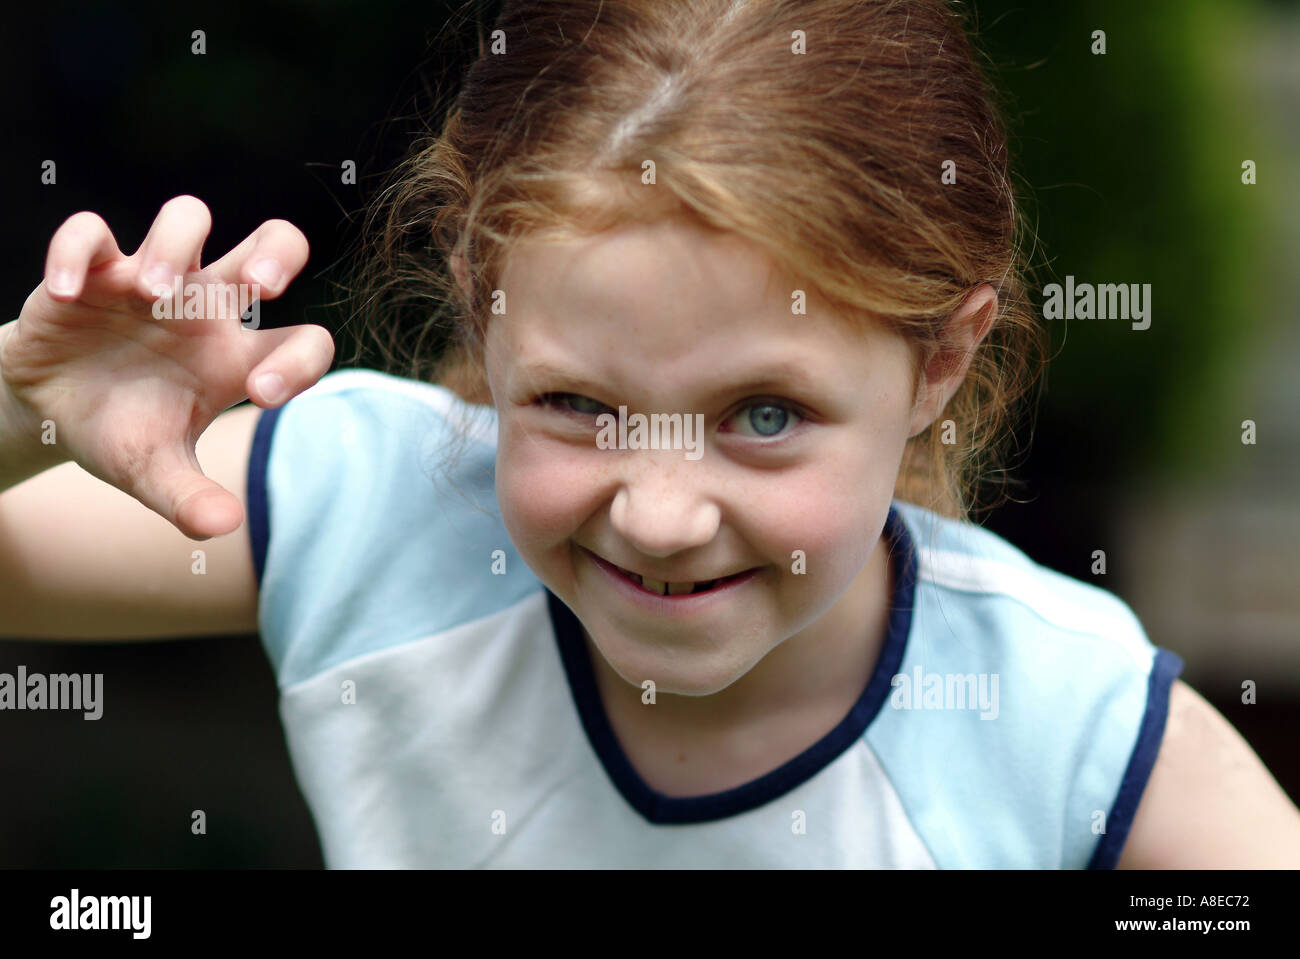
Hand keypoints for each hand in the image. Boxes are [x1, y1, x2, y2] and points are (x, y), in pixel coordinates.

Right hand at [0, 195, 333, 538]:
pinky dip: (77, 252)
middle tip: (260, 283)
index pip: (305, 341)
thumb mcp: (152, 473)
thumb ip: (188, 498)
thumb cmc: (121, 433)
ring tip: (151, 293)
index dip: (300, 360)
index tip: (260, 394)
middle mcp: (208, 308)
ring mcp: (151, 281)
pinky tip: (67, 293)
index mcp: (238, 356)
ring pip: (187, 219)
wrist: (49, 412)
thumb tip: (221, 526)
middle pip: (273, 243)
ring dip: (174, 246)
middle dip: (277, 250)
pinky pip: (90, 232)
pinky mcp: (92, 269)